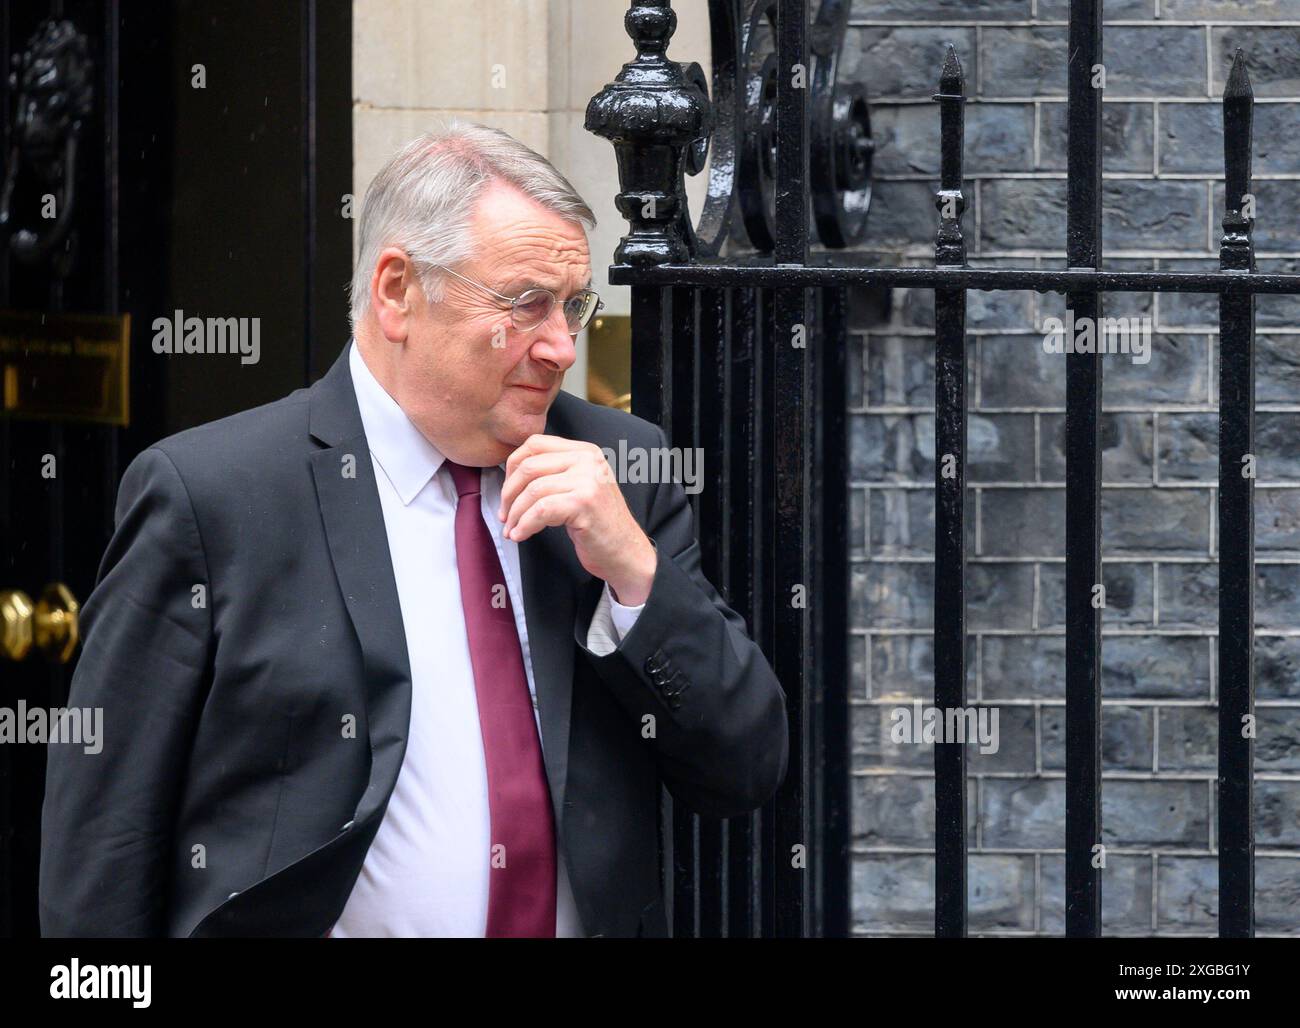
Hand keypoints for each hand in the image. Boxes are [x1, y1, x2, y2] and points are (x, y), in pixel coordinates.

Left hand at [499, 434, 656, 605]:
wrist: (625, 552)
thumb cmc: (598, 524)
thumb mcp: (578, 487)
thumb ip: (554, 473)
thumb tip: (510, 474)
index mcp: (584, 451)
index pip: (535, 444)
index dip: (512, 466)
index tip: (507, 490)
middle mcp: (588, 460)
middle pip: (529, 466)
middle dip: (508, 494)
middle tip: (504, 514)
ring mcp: (588, 480)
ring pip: (532, 491)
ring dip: (515, 514)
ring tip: (512, 529)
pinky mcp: (584, 503)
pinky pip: (540, 510)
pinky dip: (524, 525)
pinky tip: (521, 535)